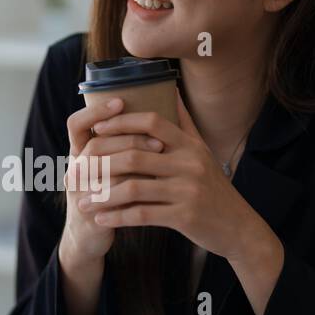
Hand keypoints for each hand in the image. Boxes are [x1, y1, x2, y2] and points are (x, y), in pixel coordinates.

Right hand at [58, 97, 164, 269]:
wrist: (89, 236)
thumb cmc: (107, 193)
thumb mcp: (110, 166)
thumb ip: (124, 143)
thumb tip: (153, 112)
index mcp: (79, 153)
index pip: (77, 124)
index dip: (95, 111)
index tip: (121, 101)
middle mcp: (75, 169)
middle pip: (95, 145)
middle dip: (127, 139)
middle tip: (158, 141)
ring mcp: (80, 192)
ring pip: (102, 171)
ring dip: (132, 162)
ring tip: (159, 157)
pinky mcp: (90, 214)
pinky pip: (110, 198)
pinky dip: (134, 188)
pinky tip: (155, 183)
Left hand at [75, 90, 274, 267]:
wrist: (238, 227)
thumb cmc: (214, 188)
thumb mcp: (202, 151)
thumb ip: (183, 122)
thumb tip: (170, 88)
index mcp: (189, 145)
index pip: (150, 122)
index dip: (120, 123)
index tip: (96, 129)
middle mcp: (189, 163)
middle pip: (134, 155)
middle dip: (99, 165)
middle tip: (76, 173)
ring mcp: (187, 190)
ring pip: (134, 188)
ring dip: (102, 196)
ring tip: (81, 203)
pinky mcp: (185, 216)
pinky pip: (142, 215)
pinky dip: (117, 217)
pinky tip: (99, 219)